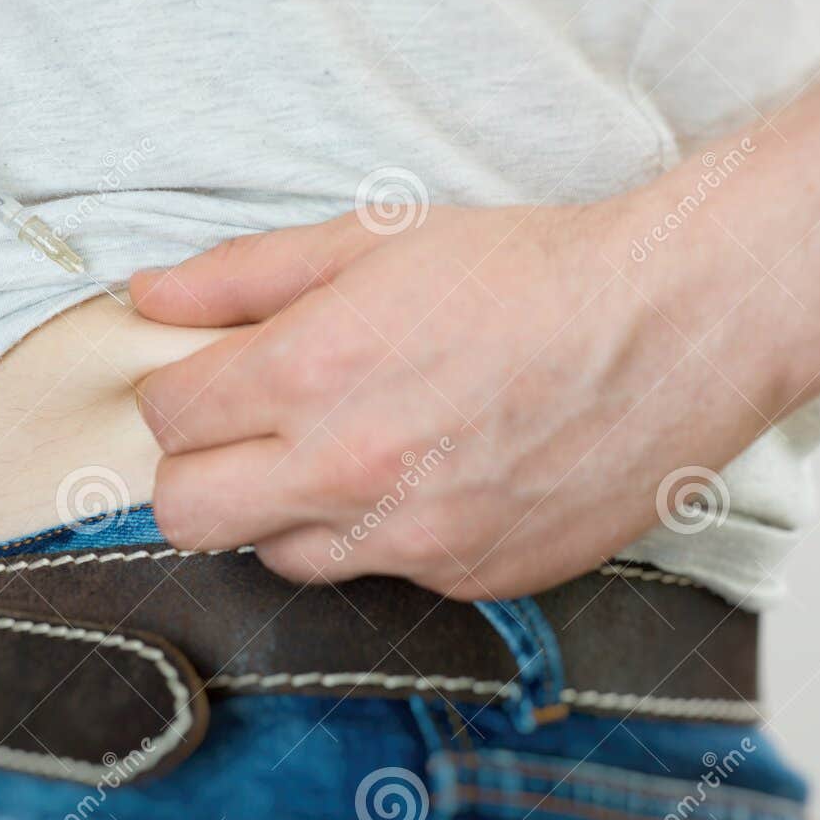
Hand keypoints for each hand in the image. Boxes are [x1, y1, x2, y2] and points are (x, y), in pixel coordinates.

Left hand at [131, 192, 804, 599]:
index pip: (166, 419)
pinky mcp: (467, 580)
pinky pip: (378, 576)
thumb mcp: (375, 239)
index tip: (209, 379)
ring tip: (348, 453)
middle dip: (195, 471)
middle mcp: (347, 470)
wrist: (672, 327)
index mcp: (311, 372)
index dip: (177, 393)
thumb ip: (244, 273)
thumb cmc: (527, 271)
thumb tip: (147, 295)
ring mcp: (408, 539)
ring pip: (275, 558)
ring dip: (285, 511)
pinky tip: (431, 478)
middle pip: (185, 516)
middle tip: (244, 434)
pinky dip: (380, 536)